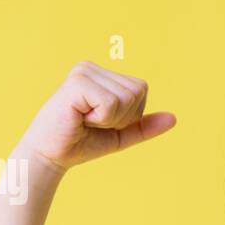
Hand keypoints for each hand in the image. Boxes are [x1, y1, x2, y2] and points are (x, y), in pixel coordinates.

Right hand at [16, 61, 175, 171]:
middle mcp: (92, 67)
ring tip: (85, 120)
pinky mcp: (77, 83)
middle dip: (122, 116)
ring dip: (110, 119)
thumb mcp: (120, 135)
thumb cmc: (82, 144)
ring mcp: (84, 72)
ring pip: (128, 97)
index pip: (141, 89)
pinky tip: (80, 118)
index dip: (129, 114)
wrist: (51, 156)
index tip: (101, 121)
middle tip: (93, 122)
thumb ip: (144, 126)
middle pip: (138, 91)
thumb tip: (174, 118)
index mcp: (101, 74)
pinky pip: (112, 104)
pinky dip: (102, 119)